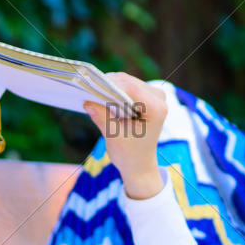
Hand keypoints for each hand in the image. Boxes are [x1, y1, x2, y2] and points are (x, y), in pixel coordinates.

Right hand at [83, 73, 167, 198]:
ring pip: (126, 81)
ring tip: (90, 91)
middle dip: (107, 85)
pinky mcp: (145, 95)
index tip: (89, 86)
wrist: (139, 164)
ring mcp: (153, 95)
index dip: (110, 86)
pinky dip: (112, 88)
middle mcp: (159, 98)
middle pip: (128, 82)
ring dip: (108, 85)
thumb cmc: (129, 155)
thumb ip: (102, 118)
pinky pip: (126, 85)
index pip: (131, 89)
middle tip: (85, 87)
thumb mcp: (114, 137)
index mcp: (157, 109)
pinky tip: (98, 94)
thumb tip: (87, 101)